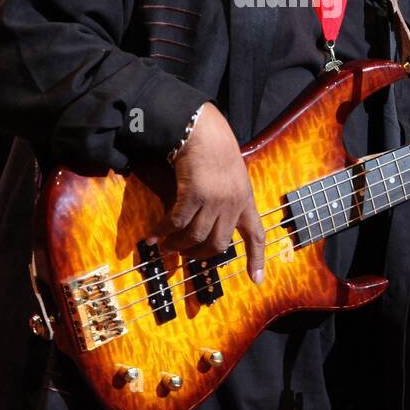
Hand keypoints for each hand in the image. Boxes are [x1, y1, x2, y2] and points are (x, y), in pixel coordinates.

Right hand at [150, 106, 265, 283]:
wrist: (203, 129)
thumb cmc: (216, 148)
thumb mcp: (233, 175)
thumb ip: (229, 197)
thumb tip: (214, 220)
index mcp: (245, 199)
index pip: (256, 234)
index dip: (256, 258)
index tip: (256, 280)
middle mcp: (233, 203)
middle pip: (218, 244)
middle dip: (199, 255)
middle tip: (184, 255)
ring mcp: (215, 200)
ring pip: (195, 237)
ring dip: (178, 245)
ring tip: (165, 247)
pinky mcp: (194, 194)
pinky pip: (176, 222)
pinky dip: (163, 232)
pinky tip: (153, 236)